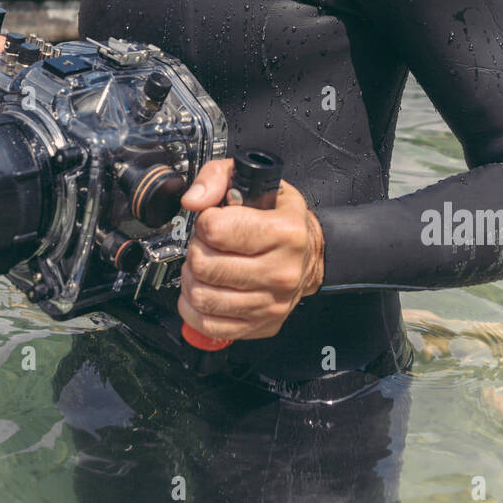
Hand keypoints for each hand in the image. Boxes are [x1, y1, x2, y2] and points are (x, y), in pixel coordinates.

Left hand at [177, 158, 324, 342]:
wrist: (310, 252)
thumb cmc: (278, 216)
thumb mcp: (252, 181)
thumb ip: (216, 178)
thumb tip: (193, 200)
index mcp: (284, 232)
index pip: (216, 230)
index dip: (205, 221)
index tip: (213, 221)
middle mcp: (281, 271)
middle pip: (205, 266)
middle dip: (196, 250)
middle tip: (207, 244)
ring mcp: (272, 303)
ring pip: (202, 297)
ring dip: (193, 279)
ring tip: (205, 265)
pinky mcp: (261, 324)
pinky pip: (208, 324)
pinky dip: (194, 307)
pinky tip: (205, 289)